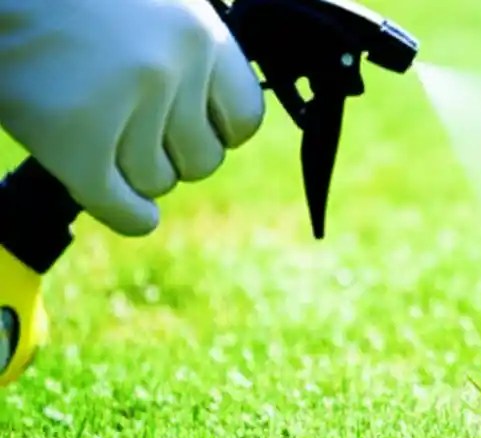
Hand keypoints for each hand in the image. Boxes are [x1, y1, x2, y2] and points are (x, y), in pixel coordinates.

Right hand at [0, 0, 264, 235]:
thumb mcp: (156, 7)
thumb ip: (189, 55)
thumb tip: (221, 125)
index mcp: (201, 33)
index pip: (245, 120)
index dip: (217, 133)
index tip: (189, 130)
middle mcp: (172, 67)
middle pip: (203, 161)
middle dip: (172, 157)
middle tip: (133, 134)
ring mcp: (125, 102)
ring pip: (157, 183)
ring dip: (132, 173)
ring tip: (102, 137)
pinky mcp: (76, 137)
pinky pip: (122, 207)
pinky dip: (125, 214)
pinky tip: (120, 204)